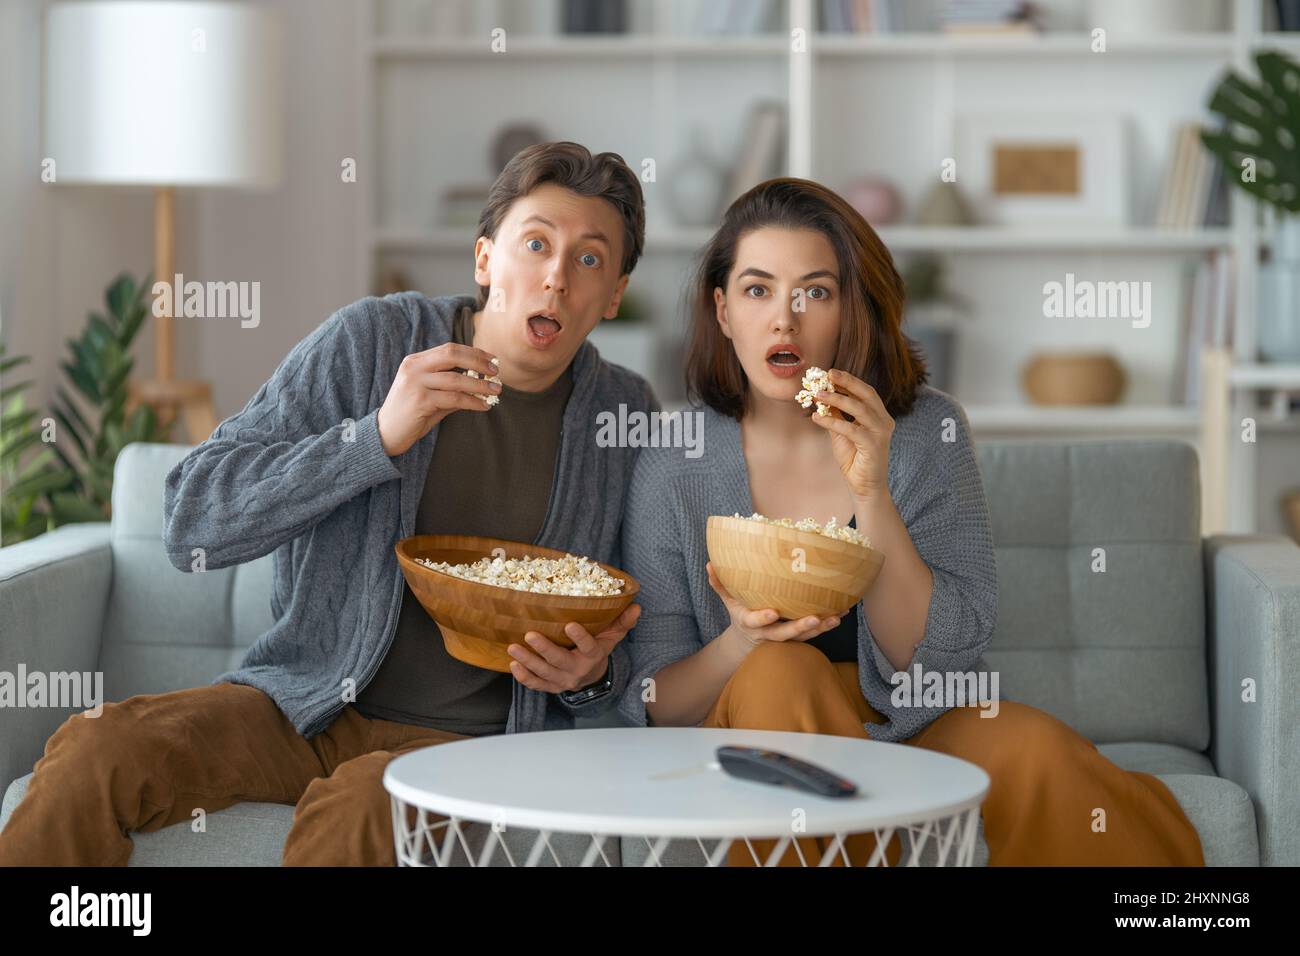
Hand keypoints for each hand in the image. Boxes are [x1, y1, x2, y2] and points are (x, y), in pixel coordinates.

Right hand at [375, 342, 502, 456]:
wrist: (386, 434)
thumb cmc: (412, 414)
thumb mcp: (432, 395)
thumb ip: (453, 387)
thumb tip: (483, 383)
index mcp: (415, 361)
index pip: (449, 349)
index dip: (473, 353)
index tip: (492, 360)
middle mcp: (413, 368)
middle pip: (452, 355)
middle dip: (478, 362)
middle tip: (496, 372)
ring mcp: (415, 383)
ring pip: (456, 379)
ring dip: (480, 385)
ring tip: (495, 391)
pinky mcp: (420, 401)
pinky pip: (454, 399)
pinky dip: (472, 402)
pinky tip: (483, 406)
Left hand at [506, 604, 640, 693]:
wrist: (591, 677)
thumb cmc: (598, 649)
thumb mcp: (612, 636)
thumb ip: (622, 622)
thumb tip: (636, 606)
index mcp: (593, 656)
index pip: (589, 647)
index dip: (580, 638)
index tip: (570, 624)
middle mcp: (577, 670)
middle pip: (560, 661)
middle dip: (544, 649)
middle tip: (530, 635)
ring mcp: (562, 680)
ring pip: (544, 673)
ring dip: (528, 661)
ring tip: (513, 647)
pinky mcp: (550, 686)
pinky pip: (536, 684)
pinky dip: (524, 677)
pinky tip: (514, 665)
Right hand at [706, 562, 838, 648]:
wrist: (749, 638)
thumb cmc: (740, 610)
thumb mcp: (727, 599)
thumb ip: (720, 584)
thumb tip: (710, 564)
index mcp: (750, 623)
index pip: (755, 621)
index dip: (763, 618)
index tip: (773, 612)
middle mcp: (768, 633)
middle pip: (784, 634)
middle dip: (799, 628)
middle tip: (815, 619)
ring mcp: (784, 637)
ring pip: (803, 636)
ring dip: (820, 628)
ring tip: (836, 618)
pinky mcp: (797, 637)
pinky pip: (813, 633)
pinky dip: (827, 624)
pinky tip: (842, 613)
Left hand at [810, 369, 894, 501]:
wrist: (864, 487)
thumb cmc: (854, 460)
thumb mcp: (841, 433)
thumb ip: (835, 415)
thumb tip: (821, 396)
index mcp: (879, 416)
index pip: (865, 392)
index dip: (849, 381)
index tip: (830, 373)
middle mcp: (884, 421)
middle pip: (867, 394)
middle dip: (847, 382)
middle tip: (828, 374)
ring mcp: (881, 433)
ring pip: (859, 409)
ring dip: (837, 400)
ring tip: (817, 395)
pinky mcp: (874, 445)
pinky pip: (851, 429)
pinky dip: (832, 422)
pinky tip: (816, 418)